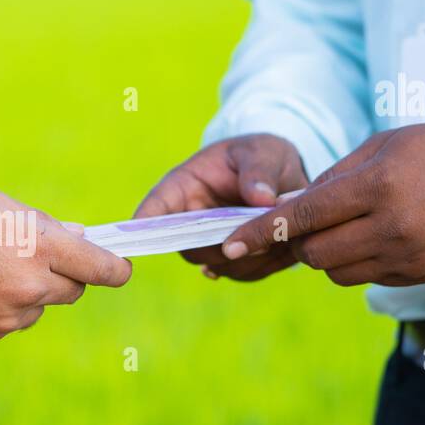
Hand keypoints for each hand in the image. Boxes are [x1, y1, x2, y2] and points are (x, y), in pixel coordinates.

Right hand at [0, 185, 131, 346]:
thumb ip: (37, 223)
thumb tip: (75, 238)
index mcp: (35, 247)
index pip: (100, 268)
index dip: (115, 268)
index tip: (119, 268)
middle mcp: (27, 289)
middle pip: (71, 291)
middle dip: (62, 275)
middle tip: (28, 256)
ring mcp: (4, 320)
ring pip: (33, 309)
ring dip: (22, 293)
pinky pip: (2, 324)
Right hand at [134, 133, 307, 279]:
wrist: (284, 176)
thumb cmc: (263, 154)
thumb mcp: (262, 151)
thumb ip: (259, 171)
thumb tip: (262, 199)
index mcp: (185, 186)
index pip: (156, 207)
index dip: (146, 223)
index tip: (140, 234)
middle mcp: (190, 219)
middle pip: (185, 247)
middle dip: (220, 246)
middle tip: (258, 236)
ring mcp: (209, 243)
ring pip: (216, 265)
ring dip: (248, 257)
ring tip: (277, 236)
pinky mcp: (233, 260)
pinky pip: (242, 274)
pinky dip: (264, 265)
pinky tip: (279, 246)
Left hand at [221, 121, 424, 286]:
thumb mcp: (383, 146)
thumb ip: (334, 179)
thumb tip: (292, 207)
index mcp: (375, 187)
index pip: (302, 217)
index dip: (260, 232)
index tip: (230, 244)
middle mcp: (389, 227)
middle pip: (314, 254)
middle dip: (300, 243)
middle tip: (309, 226)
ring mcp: (408, 256)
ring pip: (338, 273)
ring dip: (329, 256)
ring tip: (351, 229)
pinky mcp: (421, 275)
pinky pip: (370, 280)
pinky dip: (361, 264)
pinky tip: (381, 238)